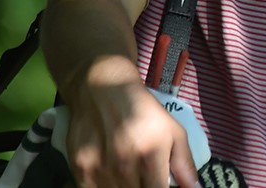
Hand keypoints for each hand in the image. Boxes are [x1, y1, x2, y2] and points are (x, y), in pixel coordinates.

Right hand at [61, 60, 199, 187]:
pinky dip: (104, 186)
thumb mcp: (173, 131)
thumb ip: (185, 165)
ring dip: (124, 187)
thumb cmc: (143, 110)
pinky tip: (111, 176)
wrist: (102, 88)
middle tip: (144, 177)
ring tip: (128, 174)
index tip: (157, 183)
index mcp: (150, 156)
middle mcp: (124, 165)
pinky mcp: (80, 168)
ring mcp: (99, 168)